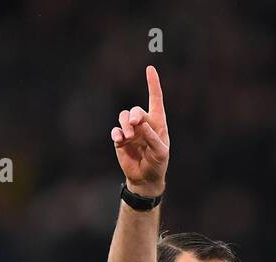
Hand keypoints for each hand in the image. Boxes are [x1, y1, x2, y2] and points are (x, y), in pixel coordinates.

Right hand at [112, 65, 168, 196]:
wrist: (145, 178)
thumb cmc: (157, 164)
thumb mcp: (160, 152)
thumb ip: (152, 137)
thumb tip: (141, 124)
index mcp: (157, 123)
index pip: (155, 100)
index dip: (153, 84)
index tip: (150, 69)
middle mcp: (143, 124)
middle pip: (135, 110)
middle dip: (134, 115)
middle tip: (135, 125)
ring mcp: (131, 131)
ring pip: (123, 117)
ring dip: (125, 124)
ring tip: (128, 137)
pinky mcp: (120, 140)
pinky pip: (115, 131)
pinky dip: (116, 133)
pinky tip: (119, 140)